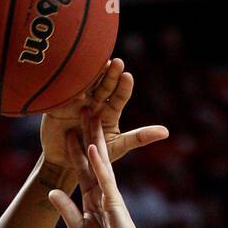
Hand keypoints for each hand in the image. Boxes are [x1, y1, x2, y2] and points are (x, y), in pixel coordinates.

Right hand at [40, 58, 167, 169]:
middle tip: (117, 63)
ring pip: (87, 85)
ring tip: (99, 63)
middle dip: (111, 75)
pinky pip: (66, 94)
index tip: (128, 76)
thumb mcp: (117, 148)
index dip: (123, 87)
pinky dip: (70, 88)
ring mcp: (78, 102)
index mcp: (110, 112)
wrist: (64, 164)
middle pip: (104, 86)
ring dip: (93, 74)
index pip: (119, 96)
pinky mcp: (61, 105)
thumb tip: (166, 132)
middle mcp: (95, 103)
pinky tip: (76, 84)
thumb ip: (139, 138)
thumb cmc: (93, 157)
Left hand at [49, 110, 150, 227]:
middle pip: (91, 158)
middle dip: (87, 133)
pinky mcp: (115, 203)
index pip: (80, 169)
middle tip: (84, 108)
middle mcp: (101, 192)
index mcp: (92, 199)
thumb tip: (51, 192)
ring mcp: (109, 196)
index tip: (67, 131)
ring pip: (100, 162)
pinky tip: (92, 148)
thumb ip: (66, 210)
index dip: (73, 150)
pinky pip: (104, 180)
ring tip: (91, 115)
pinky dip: (98, 165)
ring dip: (93, 138)